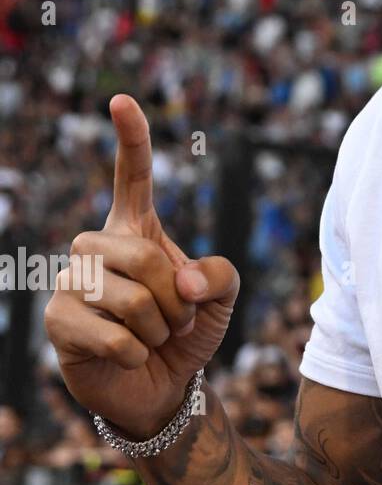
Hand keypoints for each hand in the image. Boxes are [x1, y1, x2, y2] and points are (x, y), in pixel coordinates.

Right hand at [44, 94, 239, 440]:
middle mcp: (97, 246)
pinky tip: (132, 356)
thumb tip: (185, 280)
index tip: (122, 100)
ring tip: (156, 337)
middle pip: (142, 255)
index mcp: (137, 228)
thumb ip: (220, 275)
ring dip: (159, 327)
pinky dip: (138, 352)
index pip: (133, 176)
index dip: (131, 138)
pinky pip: (113, 335)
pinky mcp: (58, 320)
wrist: (162, 384)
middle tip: (179, 317)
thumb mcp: (222, 297)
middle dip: (174, 296)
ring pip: (127, 297)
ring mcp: (72, 282)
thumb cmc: (187, 331)